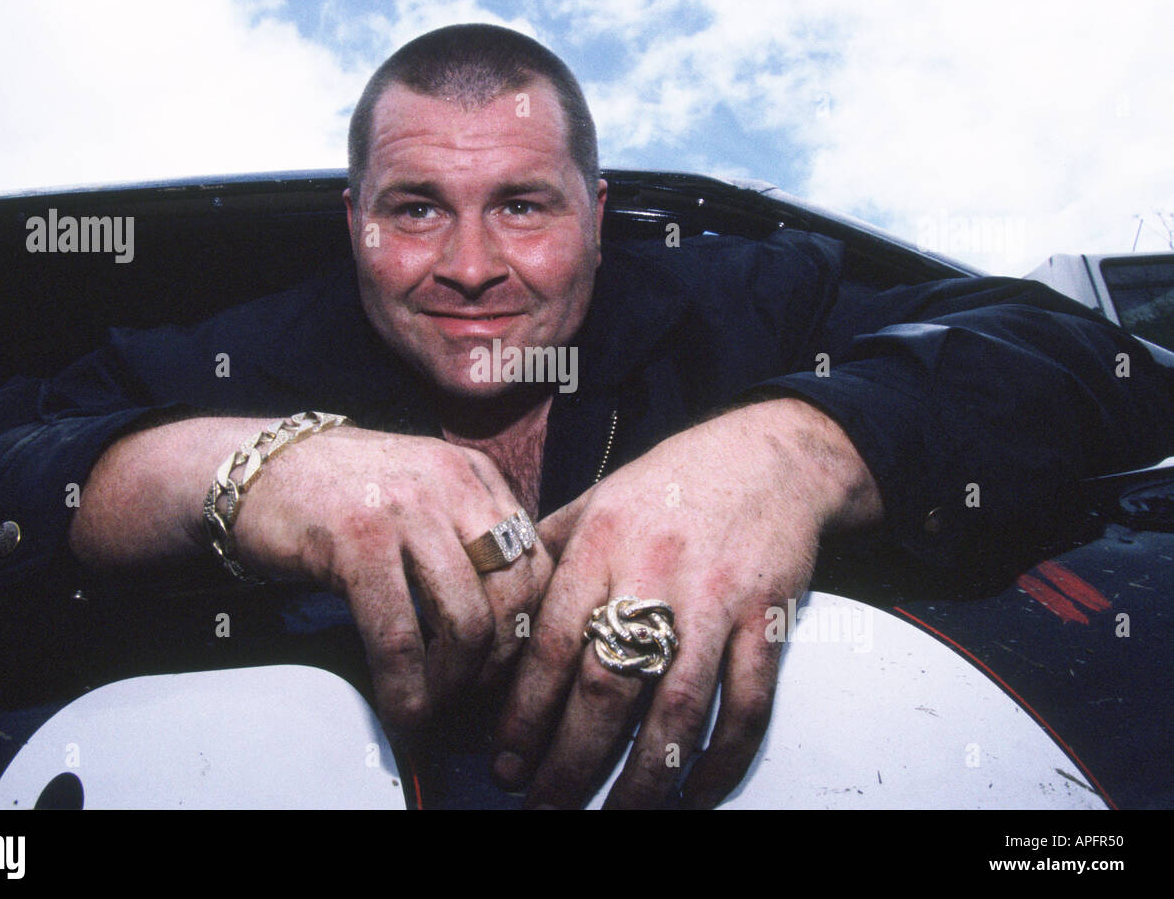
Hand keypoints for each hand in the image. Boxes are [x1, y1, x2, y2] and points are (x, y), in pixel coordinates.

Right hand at [234, 426, 551, 731]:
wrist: (256, 467)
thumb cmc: (340, 492)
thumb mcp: (422, 492)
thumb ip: (467, 536)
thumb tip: (507, 626)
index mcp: (476, 475)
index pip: (538, 562)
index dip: (530, 631)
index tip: (510, 674)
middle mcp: (453, 484)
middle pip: (515, 595)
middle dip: (500, 667)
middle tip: (474, 702)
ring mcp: (407, 510)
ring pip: (467, 621)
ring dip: (455, 685)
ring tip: (435, 710)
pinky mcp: (359, 540)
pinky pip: (399, 637)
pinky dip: (405, 691)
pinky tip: (401, 715)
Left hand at [492, 398, 881, 807]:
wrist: (770, 454)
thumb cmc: (673, 481)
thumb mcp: (597, 498)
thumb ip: (549, 552)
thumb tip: (501, 611)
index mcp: (602, 542)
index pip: (552, 641)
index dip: (524, 711)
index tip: (506, 760)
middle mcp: (654, 571)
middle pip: (606, 684)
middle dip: (570, 759)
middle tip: (545, 806)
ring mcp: (717, 598)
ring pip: (676, 706)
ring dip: (644, 775)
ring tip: (618, 816)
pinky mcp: (768, 617)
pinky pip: (747, 703)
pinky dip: (723, 757)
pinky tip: (698, 791)